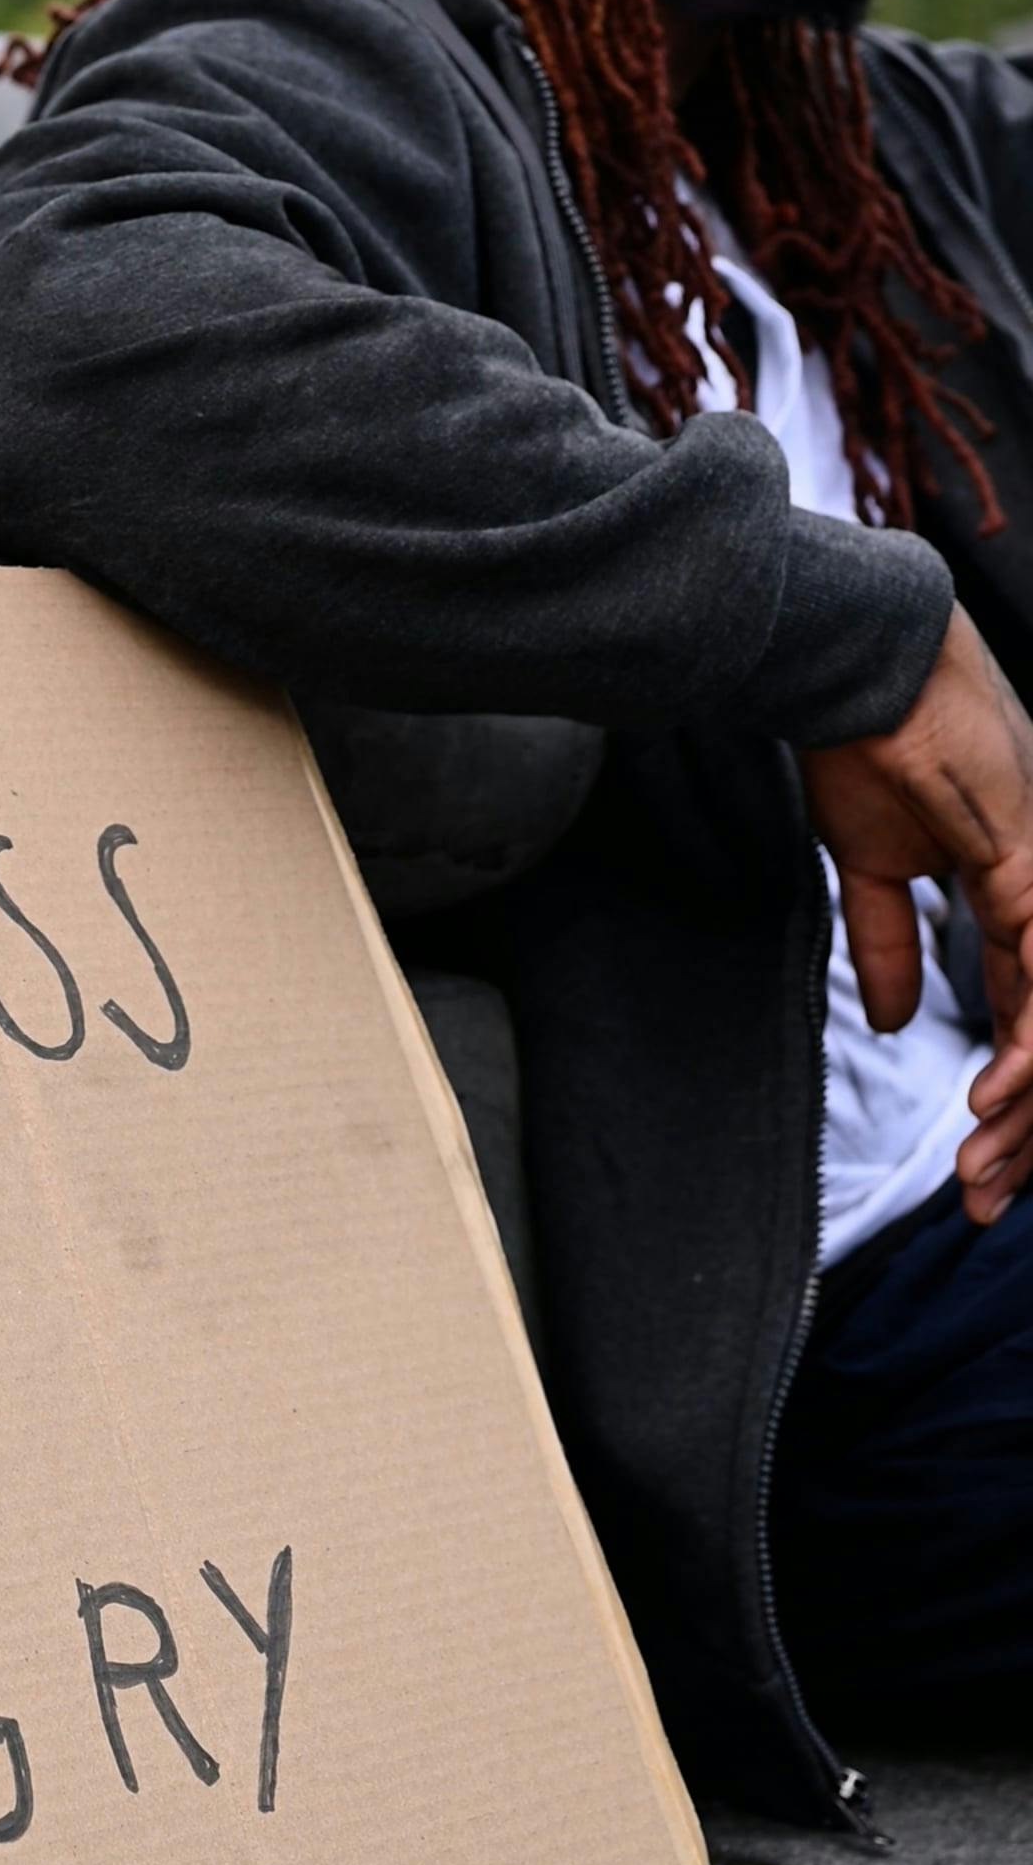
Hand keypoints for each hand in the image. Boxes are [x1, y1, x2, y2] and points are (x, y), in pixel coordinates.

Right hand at [800, 607, 1032, 1223]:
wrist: (848, 664)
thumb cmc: (859, 738)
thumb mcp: (867, 868)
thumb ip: (884, 945)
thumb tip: (889, 1022)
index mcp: (1012, 887)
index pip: (1029, 1011)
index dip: (1008, 1092)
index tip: (975, 1164)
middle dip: (1023, 1128)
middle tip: (983, 1199)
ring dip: (1024, 1103)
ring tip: (985, 1169)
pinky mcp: (1031, 867)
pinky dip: (1025, 1047)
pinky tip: (993, 1099)